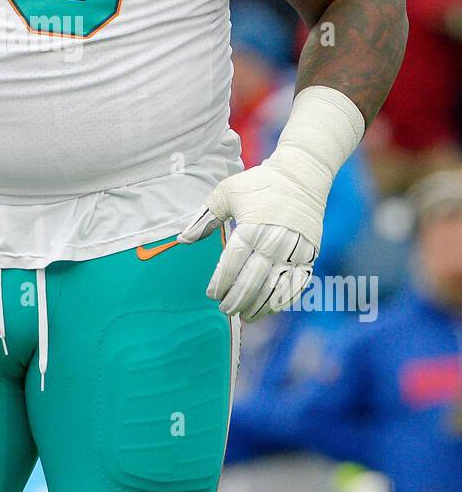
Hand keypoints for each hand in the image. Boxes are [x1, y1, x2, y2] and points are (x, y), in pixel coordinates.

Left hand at [178, 160, 319, 321]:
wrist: (302, 176)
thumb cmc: (259, 184)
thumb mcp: (226, 192)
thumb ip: (205, 218)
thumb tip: (183, 240)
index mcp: (252, 226)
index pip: (233, 263)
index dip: (221, 282)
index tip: (211, 294)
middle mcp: (274, 241)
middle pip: (252, 280)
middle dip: (236, 299)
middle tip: (224, 308)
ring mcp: (295, 250)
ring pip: (275, 288)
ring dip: (258, 306)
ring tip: (244, 315)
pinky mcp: (310, 255)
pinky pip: (296, 285)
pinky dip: (282, 300)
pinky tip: (269, 309)